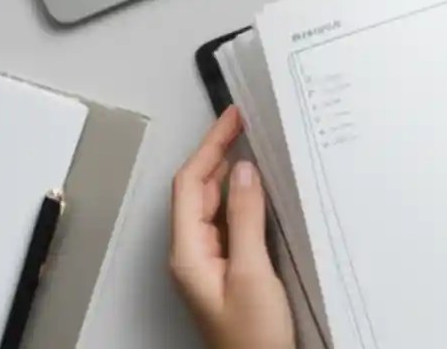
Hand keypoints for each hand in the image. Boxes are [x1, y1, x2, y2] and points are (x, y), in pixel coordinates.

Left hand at [170, 106, 293, 348]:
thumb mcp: (253, 271)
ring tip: (252, 144)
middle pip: (198, 190)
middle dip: (218, 152)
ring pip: (213, 204)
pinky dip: (241, 198)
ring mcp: (209, 261)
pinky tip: (258, 189)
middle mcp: (192, 253)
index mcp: (188, 253)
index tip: (232, 119)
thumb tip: (243, 171)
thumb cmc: (251, 336)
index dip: (210, 146)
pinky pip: (229, 222)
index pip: (190, 184)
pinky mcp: (227, 268)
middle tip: (244, 122)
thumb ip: (246, 218)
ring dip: (229, 173)